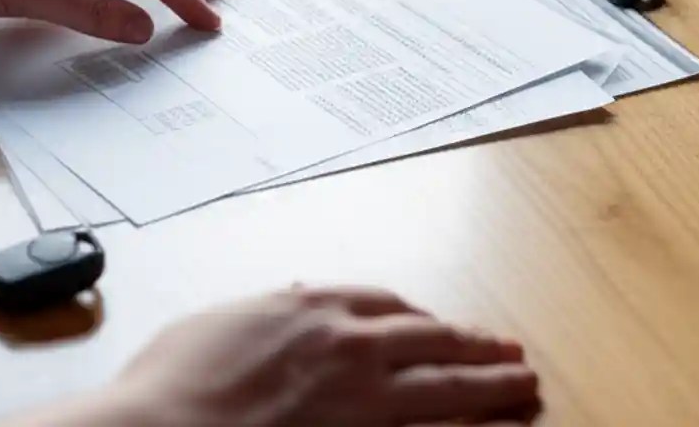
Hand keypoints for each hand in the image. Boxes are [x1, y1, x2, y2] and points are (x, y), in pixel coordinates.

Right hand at [26, 286, 539, 426]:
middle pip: (433, 340)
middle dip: (474, 345)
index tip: (434, 326)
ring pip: (451, 388)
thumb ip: (264, 310)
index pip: (385, 304)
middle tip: (507, 349)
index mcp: (312, 309)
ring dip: (494, 386)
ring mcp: (367, 401)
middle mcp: (351, 346)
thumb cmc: (174, 387)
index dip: (418, 316)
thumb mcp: (214, 323)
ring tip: (524, 385)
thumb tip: (288, 298)